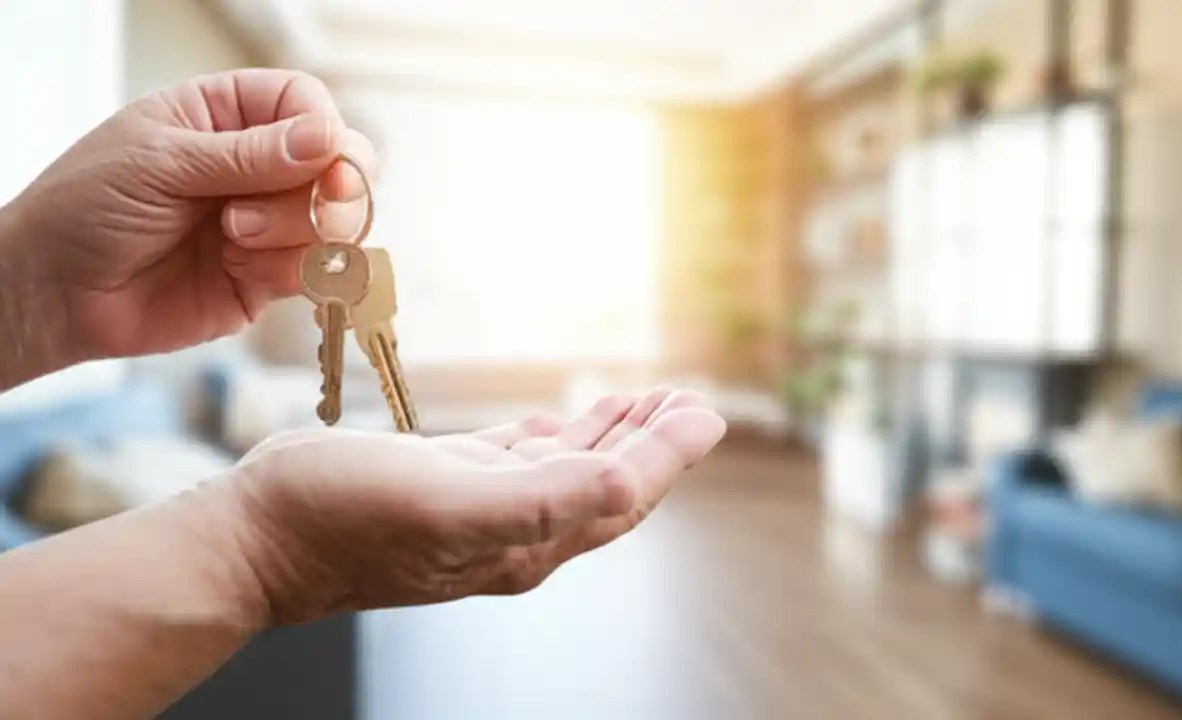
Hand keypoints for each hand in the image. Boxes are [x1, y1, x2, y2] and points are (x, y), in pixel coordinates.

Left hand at [0, 68, 372, 375]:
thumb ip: (250, 155)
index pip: (307, 105)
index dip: (325, 130)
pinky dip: (291, 272)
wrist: (53, 293)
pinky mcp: (267, 279)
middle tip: (299, 205)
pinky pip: (315, 273)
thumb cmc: (86, 208)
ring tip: (236, 238)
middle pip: (341, 165)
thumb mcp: (162, 163)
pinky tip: (240, 268)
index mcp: (226, 116)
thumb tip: (331, 138)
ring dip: (298, 231)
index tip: (321, 159)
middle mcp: (256, 168)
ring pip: (338, 224)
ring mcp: (269, 225)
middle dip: (329, 190)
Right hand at [223, 388, 725, 624]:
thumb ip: (541, 499)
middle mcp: (514, 528)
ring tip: (645, 400)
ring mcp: (480, 506)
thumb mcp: (447, 503)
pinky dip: (554, 435)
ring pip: (567, 467)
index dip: (669, 454)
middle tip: (686, 399)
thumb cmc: (342, 520)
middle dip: (651, 441)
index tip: (704, 410)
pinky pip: (520, 458)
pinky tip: (567, 418)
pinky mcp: (445, 484)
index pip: (622, 493)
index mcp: (529, 537)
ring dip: (609, 433)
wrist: (259, 537)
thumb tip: (627, 488)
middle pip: (607, 482)